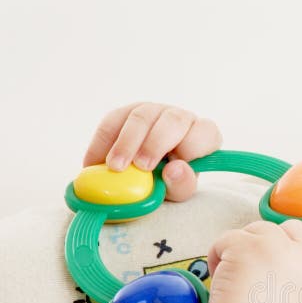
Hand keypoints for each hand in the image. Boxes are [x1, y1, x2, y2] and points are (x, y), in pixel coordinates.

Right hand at [82, 101, 222, 201]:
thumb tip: (174, 170)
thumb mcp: (179, 191)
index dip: (190, 147)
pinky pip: (112, 120)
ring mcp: (153, 111)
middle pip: (173, 120)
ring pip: (141, 115)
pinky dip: (102, 142)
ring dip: (126, 142)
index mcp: (203, 136)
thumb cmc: (170, 183)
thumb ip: (181, 184)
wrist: (144, 180)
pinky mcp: (126, 113)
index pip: (205, 132)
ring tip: (116, 167)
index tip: (170, 167)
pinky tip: (95, 163)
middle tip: (140, 167)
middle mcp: (181, 118)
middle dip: (155, 143)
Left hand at [206, 219, 301, 302]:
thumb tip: (295, 255)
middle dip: (271, 244)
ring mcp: (276, 245)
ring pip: (256, 230)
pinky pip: (226, 238)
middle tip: (257, 274)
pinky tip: (221, 278)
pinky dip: (218, 256)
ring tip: (237, 280)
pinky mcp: (247, 245)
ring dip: (243, 249)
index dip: (300, 242)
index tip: (284, 258)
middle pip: (288, 228)